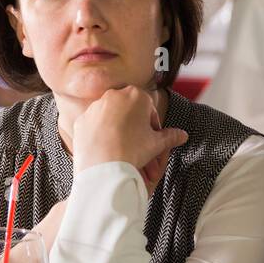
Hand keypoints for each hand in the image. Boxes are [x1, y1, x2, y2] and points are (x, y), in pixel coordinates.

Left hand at [70, 87, 187, 192]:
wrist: (104, 167)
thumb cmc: (132, 151)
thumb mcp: (156, 144)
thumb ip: (170, 136)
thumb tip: (182, 135)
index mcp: (136, 95)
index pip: (150, 111)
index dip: (154, 130)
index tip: (154, 144)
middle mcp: (113, 96)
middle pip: (130, 117)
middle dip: (138, 137)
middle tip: (143, 155)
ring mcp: (95, 107)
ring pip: (112, 122)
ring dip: (121, 137)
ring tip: (126, 158)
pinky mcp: (81, 120)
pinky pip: (95, 128)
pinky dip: (102, 139)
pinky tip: (108, 154)